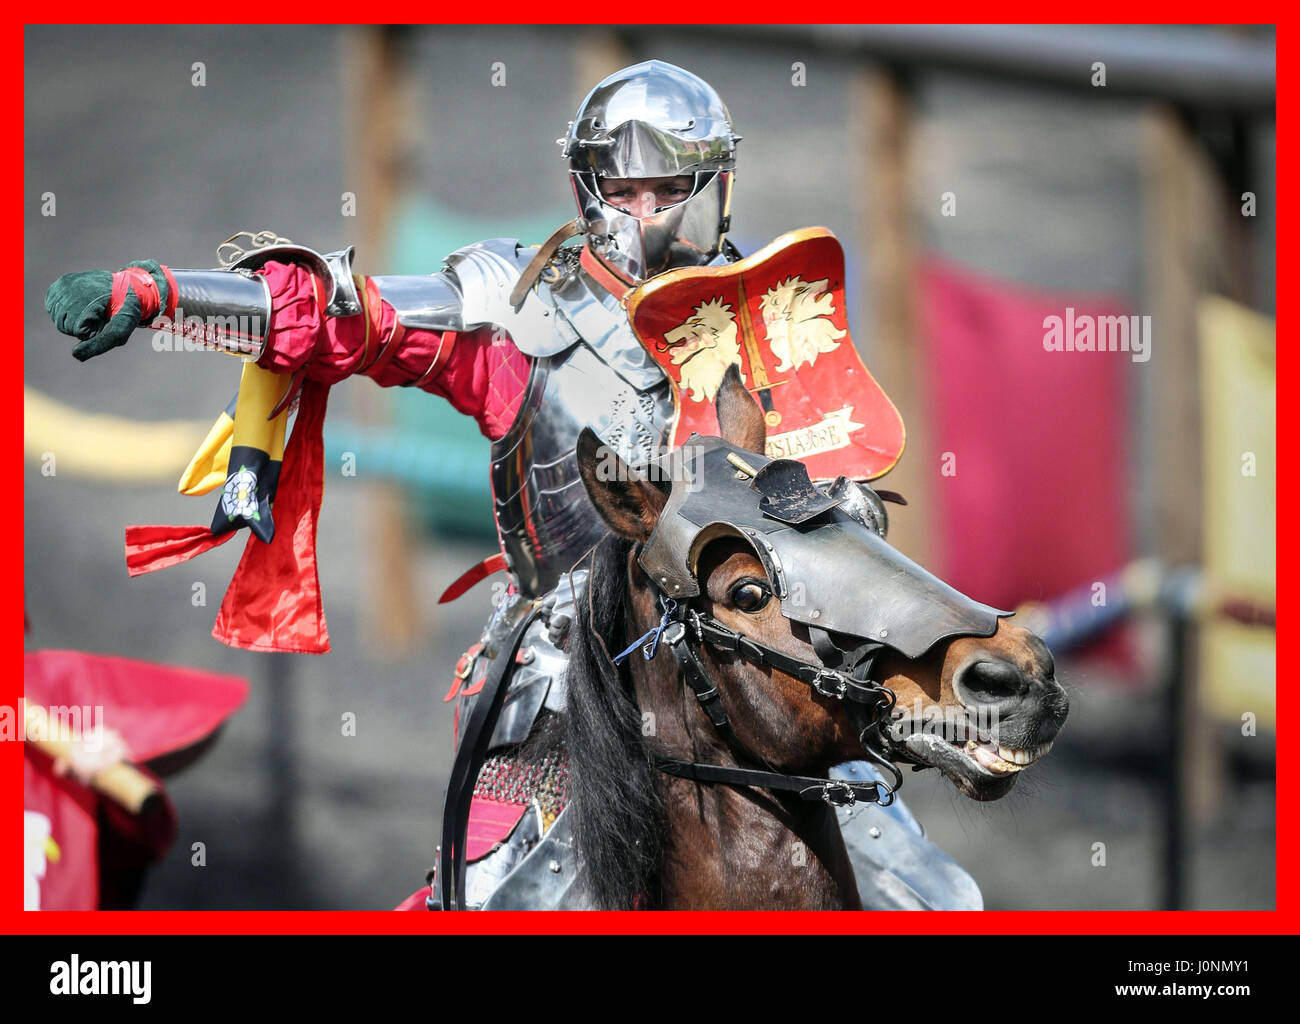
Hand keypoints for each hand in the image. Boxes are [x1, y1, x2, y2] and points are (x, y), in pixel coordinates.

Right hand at [44, 260, 167, 361]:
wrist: (126, 287)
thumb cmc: (125, 311)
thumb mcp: (121, 330)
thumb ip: (101, 344)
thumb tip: (75, 354)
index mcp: (91, 295)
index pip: (77, 330)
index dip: (93, 331)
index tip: (106, 318)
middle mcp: (75, 285)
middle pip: (63, 325)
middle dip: (81, 326)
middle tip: (99, 314)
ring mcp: (65, 283)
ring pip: (57, 318)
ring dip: (72, 319)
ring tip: (91, 308)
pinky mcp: (60, 283)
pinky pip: (52, 308)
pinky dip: (64, 312)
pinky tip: (80, 305)